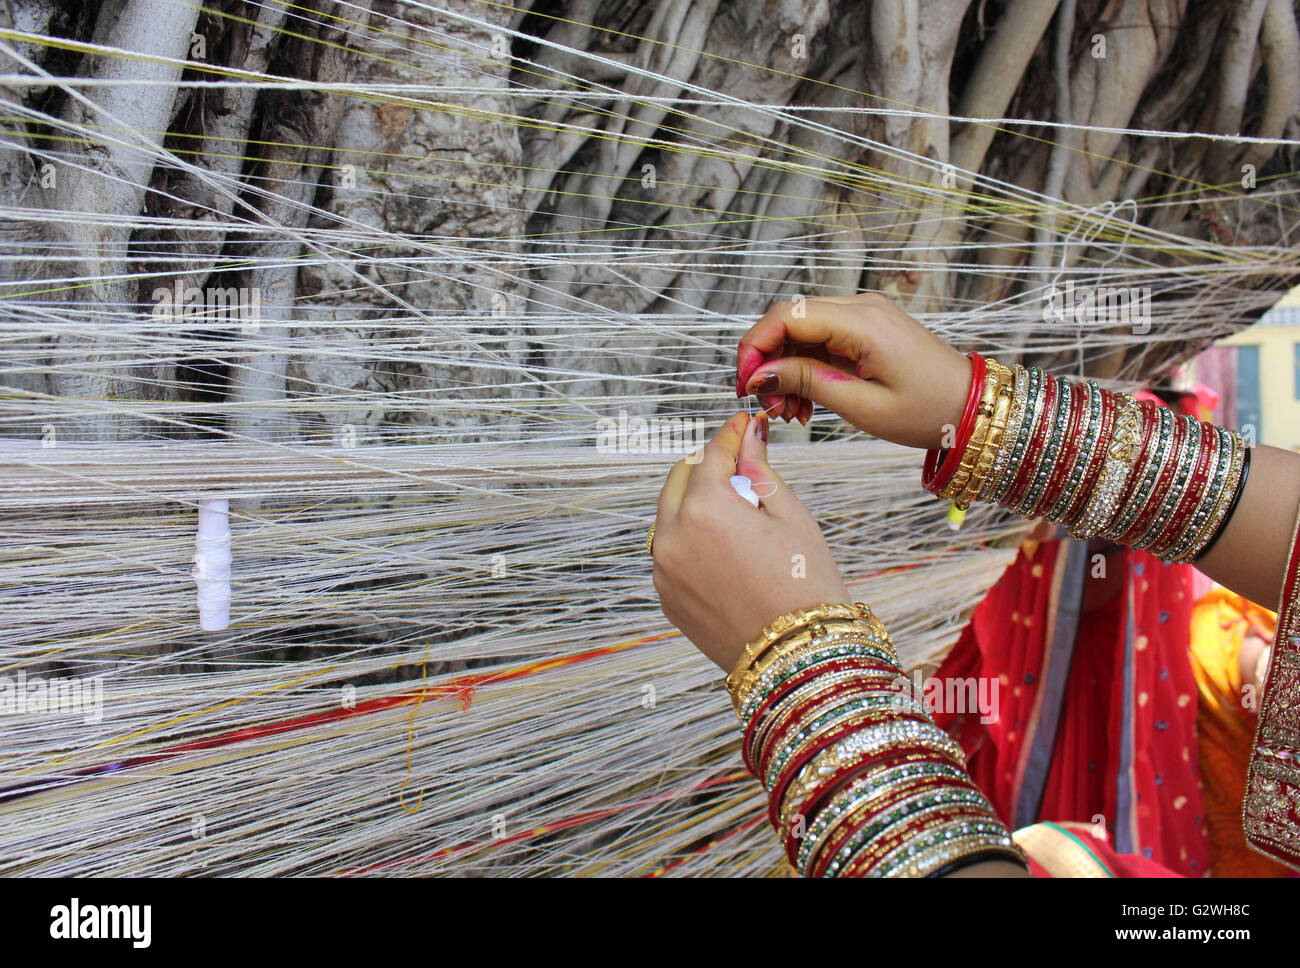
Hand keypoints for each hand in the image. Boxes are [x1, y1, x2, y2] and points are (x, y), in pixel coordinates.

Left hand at [651, 411, 849, 670]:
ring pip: (669, 516)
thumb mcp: (790, 516)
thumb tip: (749, 437)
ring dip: (694, 502)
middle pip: (679, 479)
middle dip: (705, 465)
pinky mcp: (666, 597)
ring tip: (735, 508)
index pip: (712, 454)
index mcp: (705, 507)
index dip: (732, 435)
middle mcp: (672, 535)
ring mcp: (664, 570)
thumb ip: (760, 471)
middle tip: (737, 462)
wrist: (799, 658)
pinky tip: (724, 547)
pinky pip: (670, 552)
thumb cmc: (806, 584)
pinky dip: (689, 539)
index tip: (744, 424)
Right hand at [735, 293, 972, 448]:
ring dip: (785, 369)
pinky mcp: (867, 329)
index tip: (745, 384)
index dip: (755, 347)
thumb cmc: (928, 411)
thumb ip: (807, 382)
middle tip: (769, 406)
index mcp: (863, 322)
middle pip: (789, 319)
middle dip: (767, 362)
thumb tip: (760, 374)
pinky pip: (821, 340)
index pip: (787, 315)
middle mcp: (862, 308)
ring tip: (790, 411)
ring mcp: (865, 315)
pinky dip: (805, 368)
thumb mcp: (862, 406)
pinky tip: (806, 402)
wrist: (973, 408)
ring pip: (801, 331)